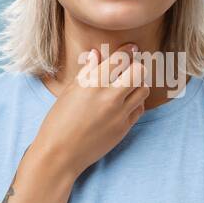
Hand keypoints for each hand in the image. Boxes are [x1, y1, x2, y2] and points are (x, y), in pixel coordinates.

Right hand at [33, 42, 149, 178]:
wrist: (60, 154)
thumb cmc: (59, 121)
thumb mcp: (69, 92)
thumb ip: (87, 72)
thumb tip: (96, 54)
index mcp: (92, 83)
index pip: (120, 59)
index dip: (128, 50)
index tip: (131, 48)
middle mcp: (108, 97)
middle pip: (139, 71)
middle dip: (136, 67)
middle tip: (129, 70)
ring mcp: (119, 114)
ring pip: (144, 89)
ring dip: (138, 85)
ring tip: (127, 87)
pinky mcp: (124, 128)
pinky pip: (140, 108)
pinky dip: (136, 102)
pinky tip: (125, 103)